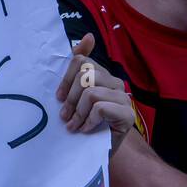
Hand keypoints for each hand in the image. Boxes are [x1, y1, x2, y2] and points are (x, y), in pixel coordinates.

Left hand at [56, 33, 136, 152]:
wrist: (95, 151)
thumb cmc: (83, 122)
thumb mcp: (74, 94)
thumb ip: (78, 67)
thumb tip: (89, 36)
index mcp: (103, 75)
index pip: (81, 61)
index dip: (65, 79)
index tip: (58, 97)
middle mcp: (116, 83)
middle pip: (85, 75)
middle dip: (70, 98)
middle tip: (65, 116)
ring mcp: (124, 98)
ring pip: (91, 92)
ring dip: (78, 112)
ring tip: (74, 125)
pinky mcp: (127, 115)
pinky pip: (100, 108)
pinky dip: (88, 120)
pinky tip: (86, 129)